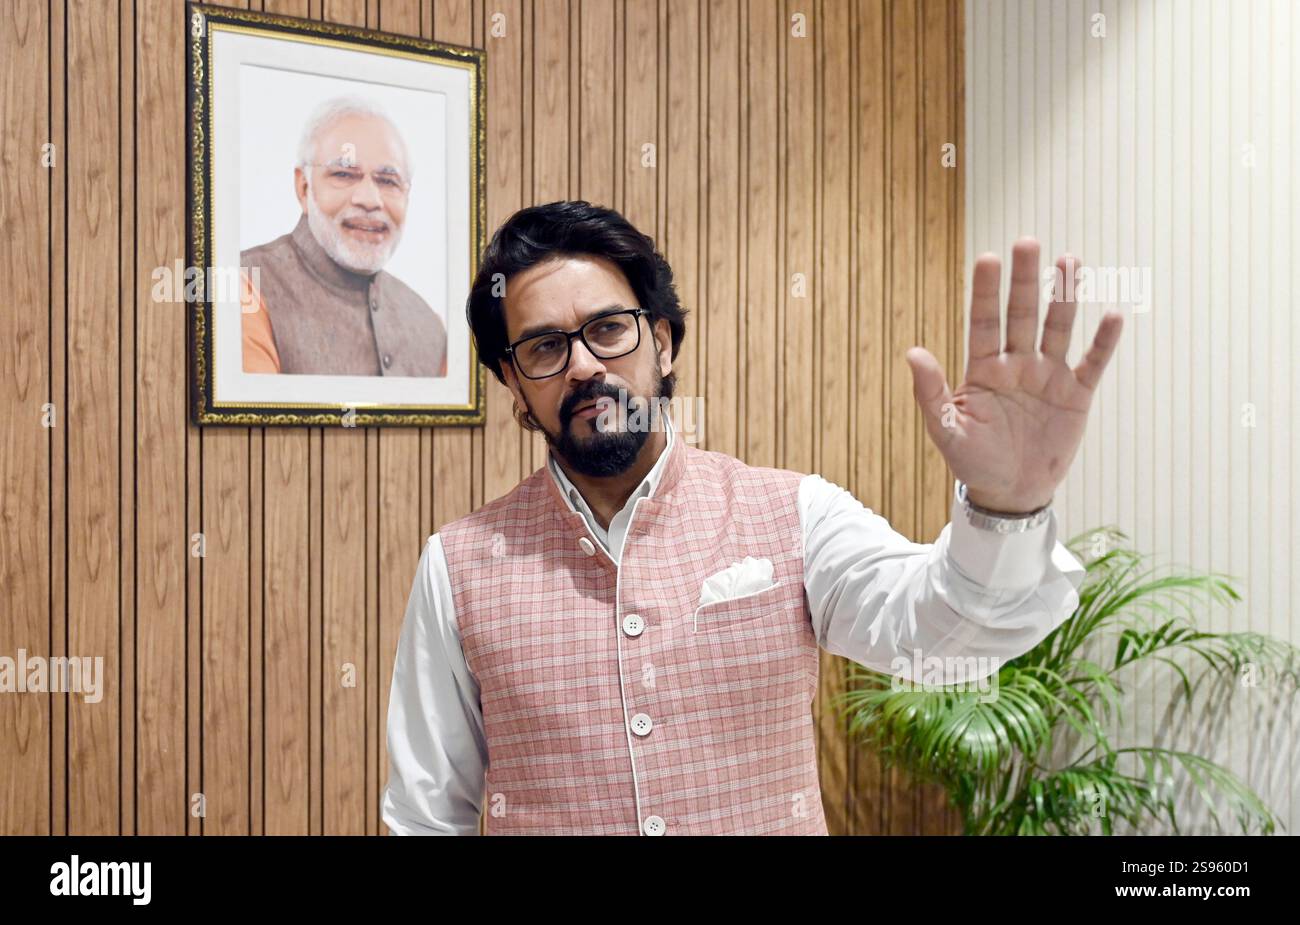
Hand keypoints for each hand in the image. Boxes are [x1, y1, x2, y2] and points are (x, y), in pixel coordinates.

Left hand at [905, 238, 1123, 513]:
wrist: (1010, 493)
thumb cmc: (972, 461)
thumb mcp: (945, 430)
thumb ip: (930, 392)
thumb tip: (912, 352)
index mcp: (983, 369)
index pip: (983, 321)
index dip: (985, 291)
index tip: (987, 257)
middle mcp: (1017, 364)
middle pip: (1022, 314)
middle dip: (1025, 281)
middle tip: (1028, 242)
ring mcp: (1048, 376)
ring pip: (1057, 328)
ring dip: (1064, 297)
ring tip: (1070, 261)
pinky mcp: (1076, 395)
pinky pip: (1092, 363)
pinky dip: (1102, 342)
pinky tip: (1111, 315)